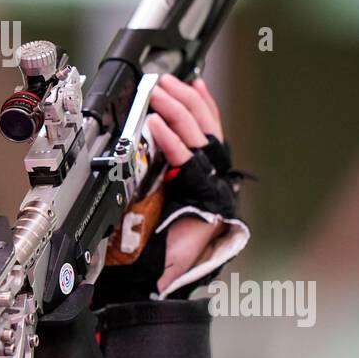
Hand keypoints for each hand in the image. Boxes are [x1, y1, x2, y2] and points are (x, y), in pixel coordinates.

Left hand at [146, 74, 229, 292]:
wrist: (154, 276)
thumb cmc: (152, 240)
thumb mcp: (153, 192)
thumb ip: (158, 166)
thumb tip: (145, 132)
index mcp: (204, 175)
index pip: (209, 130)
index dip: (201, 103)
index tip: (189, 81)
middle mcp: (213, 178)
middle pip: (208, 128)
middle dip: (186, 100)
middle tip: (165, 82)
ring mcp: (213, 188)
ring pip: (202, 138)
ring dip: (178, 111)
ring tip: (160, 93)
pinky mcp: (206, 200)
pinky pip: (187, 161)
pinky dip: (172, 140)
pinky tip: (156, 125)